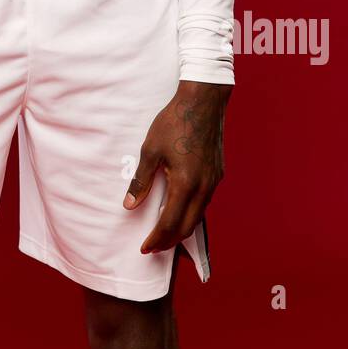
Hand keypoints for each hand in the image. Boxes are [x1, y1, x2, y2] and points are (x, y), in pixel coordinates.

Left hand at [123, 80, 230, 256]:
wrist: (203, 101)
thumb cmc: (174, 122)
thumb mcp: (150, 150)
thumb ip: (142, 180)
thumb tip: (130, 206)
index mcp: (185, 183)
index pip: (170, 223)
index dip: (156, 239)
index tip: (144, 248)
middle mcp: (204, 187)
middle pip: (187, 227)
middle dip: (169, 241)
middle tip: (153, 247)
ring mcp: (213, 181)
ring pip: (198, 216)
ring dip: (182, 229)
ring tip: (164, 233)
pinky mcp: (217, 173)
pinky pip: (205, 202)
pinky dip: (191, 213)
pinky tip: (180, 210)